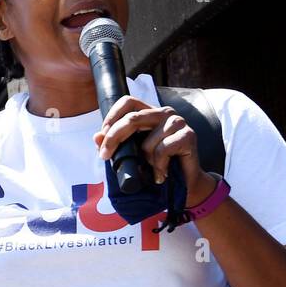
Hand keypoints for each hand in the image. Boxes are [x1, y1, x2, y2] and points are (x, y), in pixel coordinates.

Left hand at [93, 96, 214, 201]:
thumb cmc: (158, 167)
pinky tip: (162, 173)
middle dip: (114, 138)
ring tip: (151, 169)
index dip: (112, 116)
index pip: (128, 102)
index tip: (102, 136)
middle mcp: (164, 112)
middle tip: (105, 156)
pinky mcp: (188, 135)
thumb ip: (116, 144)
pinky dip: (158, 166)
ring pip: (147, 141)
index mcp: (150, 112)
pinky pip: (162, 150)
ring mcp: (178, 122)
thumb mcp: (133, 155)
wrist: (185, 184)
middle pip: (132, 118)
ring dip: (145, 161)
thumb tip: (96, 137)